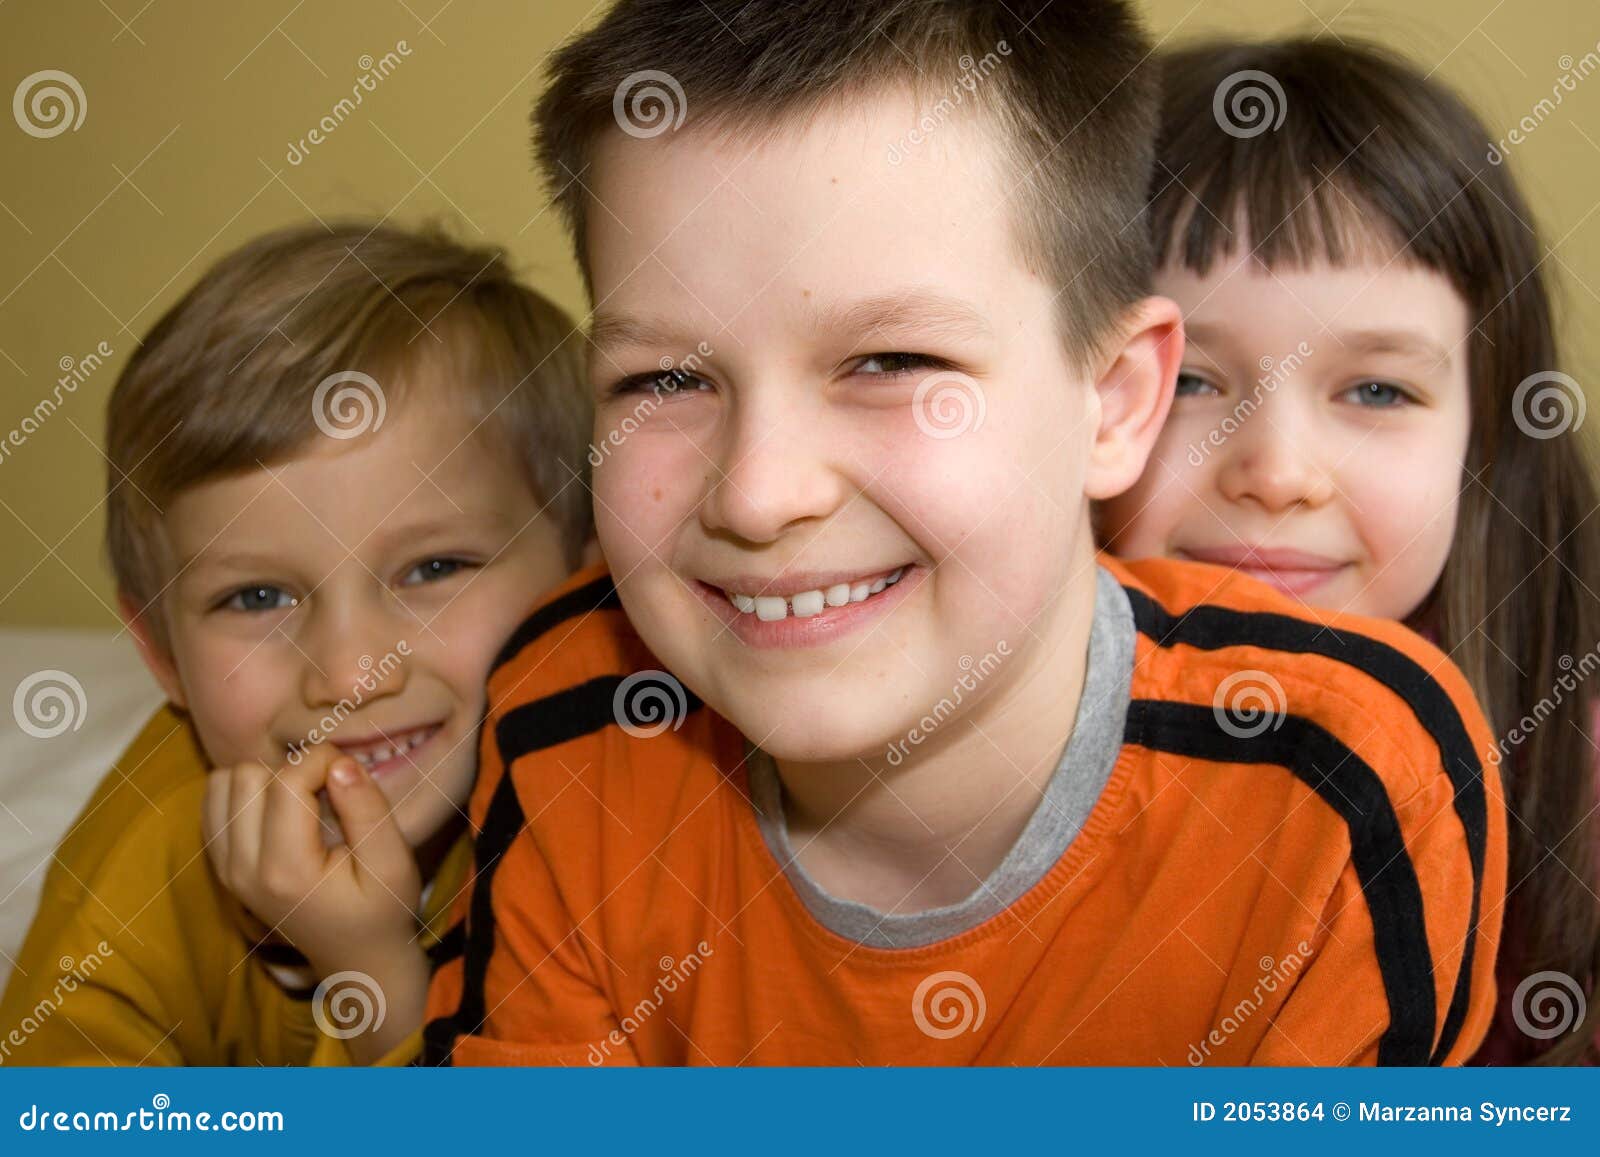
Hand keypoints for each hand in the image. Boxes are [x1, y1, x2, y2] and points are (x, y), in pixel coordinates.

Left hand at [201, 744, 422, 981]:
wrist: (356, 957)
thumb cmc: (382, 909)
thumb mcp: (394, 863)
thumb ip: (368, 811)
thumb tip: (340, 763)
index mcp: (286, 870)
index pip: (286, 782)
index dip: (324, 760)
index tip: (352, 775)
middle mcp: (243, 869)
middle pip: (248, 776)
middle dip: (292, 770)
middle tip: (326, 793)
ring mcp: (226, 869)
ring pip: (224, 783)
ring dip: (266, 779)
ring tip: (302, 801)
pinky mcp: (221, 865)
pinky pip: (213, 803)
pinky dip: (245, 793)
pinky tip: (279, 810)